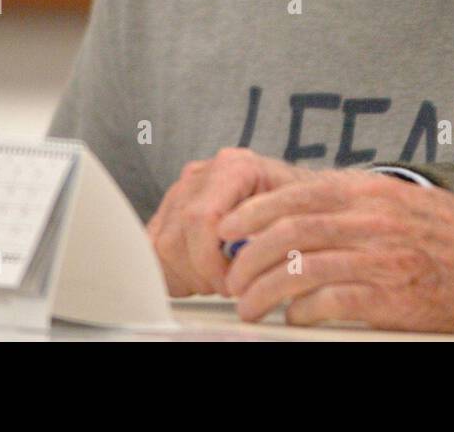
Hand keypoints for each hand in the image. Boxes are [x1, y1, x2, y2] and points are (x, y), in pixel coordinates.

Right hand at [146, 147, 318, 296]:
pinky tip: (201, 275)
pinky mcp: (167, 212)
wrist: (296, 196)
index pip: (201, 218)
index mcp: (233, 167)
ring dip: (187, 276)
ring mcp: (179, 192)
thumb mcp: (300, 213)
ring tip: (218, 279)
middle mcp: (200, 175)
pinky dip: (174, 272)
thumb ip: (273, 230)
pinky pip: (153, 251)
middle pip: (176, 238)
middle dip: (200, 274)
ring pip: (160, 248)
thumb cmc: (300, 206)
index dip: (210, 261)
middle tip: (228, 287)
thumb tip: (248, 257)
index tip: (232, 285)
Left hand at [217, 170, 453, 334]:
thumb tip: (312, 210)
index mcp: (375, 191)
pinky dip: (301, 312)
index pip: (298, 194)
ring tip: (249, 305)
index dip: (254, 211)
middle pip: (289, 230)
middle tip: (230, 273)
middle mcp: (374, 218)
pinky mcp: (392, 298)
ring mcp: (383, 258)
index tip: (230, 227)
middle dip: (248, 254)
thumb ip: (364, 202)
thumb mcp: (411, 202)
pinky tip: (294, 318)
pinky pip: (328, 303)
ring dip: (263, 290)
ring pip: (300, 269)